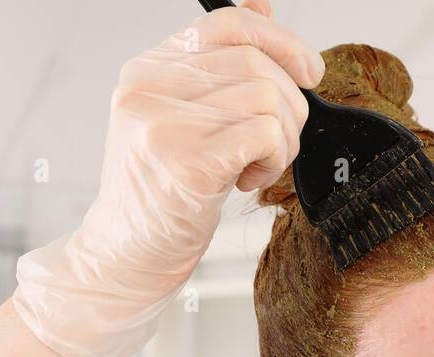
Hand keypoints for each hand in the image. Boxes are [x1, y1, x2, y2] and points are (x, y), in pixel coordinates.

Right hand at [12, 0, 324, 356]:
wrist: (125, 255)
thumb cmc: (157, 195)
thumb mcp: (176, 119)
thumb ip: (215, 68)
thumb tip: (263, 11)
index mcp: (146, 71)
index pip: (227, 24)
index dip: (281, 40)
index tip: (308, 70)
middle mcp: (149, 91)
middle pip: (256, 63)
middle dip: (290, 105)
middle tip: (277, 142)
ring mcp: (166, 126)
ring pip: (269, 99)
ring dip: (283, 139)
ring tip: (258, 165)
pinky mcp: (189, 164)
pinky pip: (267, 134)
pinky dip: (274, 159)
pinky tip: (250, 179)